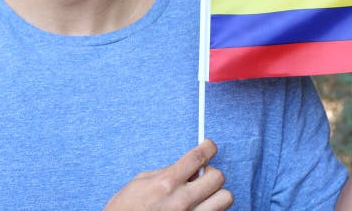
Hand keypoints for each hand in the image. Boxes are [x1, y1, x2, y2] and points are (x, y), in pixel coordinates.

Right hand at [103, 139, 232, 210]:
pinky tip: (198, 208)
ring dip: (216, 194)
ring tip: (202, 196)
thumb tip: (187, 167)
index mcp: (166, 183)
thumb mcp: (140, 183)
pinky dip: (211, 209)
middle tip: (201, 177)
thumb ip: (165, 172)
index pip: (198, 157)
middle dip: (211, 173)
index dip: (209, 147)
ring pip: (225, 198)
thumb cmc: (126, 209)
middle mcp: (182, 201)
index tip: (210, 146)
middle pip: (218, 177)